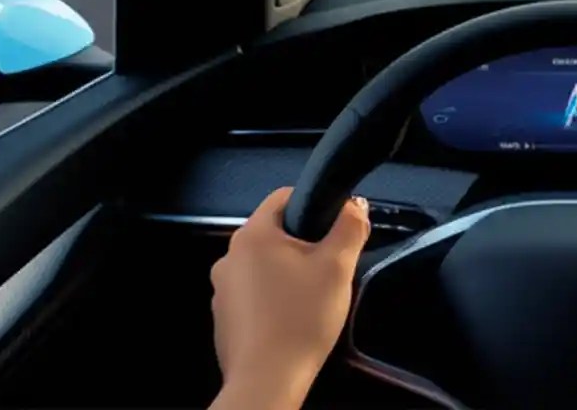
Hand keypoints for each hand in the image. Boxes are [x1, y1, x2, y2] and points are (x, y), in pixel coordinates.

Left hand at [209, 188, 370, 409]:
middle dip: (304, 244)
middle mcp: (228, 257)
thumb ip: (350, 227)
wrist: (267, 380)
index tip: (336, 228)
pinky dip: (273, 299)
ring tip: (313, 297)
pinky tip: (291, 320)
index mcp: (252, 235)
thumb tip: (354, 204)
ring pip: (264, 266)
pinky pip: (253, 295)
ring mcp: (222, 290)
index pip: (283, 196)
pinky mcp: (223, 318)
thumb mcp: (338, 267)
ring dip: (288, 273)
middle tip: (331, 268)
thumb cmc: (303, 316)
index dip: (315, 204)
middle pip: (274, 233)